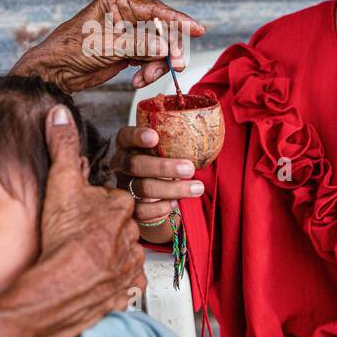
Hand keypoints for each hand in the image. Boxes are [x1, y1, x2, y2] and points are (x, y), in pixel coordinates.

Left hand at [10, 0, 205, 92]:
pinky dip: (147, 71)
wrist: (54, 71)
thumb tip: (165, 47)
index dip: (179, 20)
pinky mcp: (128, 49)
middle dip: (167, 50)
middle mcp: (126, 12)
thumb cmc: (71, 49)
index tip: (198, 29)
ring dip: (155, 65)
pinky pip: (149, 59)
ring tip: (144, 78)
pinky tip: (137, 80)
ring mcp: (128, 31)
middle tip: (175, 66)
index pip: (156, 9)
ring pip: (157, 47)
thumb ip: (139, 45)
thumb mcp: (107, 46)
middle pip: (161, 30)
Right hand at [33, 105, 146, 322]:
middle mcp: (131, 234)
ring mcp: (131, 264)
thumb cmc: (65, 235)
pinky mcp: (127, 290)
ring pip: (124, 255)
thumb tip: (60, 113)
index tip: (81, 212)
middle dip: (105, 231)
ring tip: (86, 261)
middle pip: (120, 227)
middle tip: (81, 238)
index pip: (114, 200)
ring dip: (110, 257)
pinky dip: (114, 282)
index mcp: (120, 207)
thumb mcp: (61, 181)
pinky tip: (98, 281)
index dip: (96, 205)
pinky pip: (126, 283)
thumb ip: (63, 146)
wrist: (64, 284)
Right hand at [110, 125, 204, 241]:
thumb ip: (177, 142)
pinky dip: (162, 207)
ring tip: (197, 188)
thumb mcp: (166, 150)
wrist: (154, 195)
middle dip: (164, 167)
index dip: (137, 136)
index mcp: (128, 146)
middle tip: (189, 169)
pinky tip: (176, 203)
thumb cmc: (164, 164)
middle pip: (135, 164)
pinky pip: (143, 211)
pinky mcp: (130, 208)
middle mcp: (121, 165)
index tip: (155, 137)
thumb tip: (215, 126)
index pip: (125, 137)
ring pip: (144, 188)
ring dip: (173, 189)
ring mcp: (123, 187)